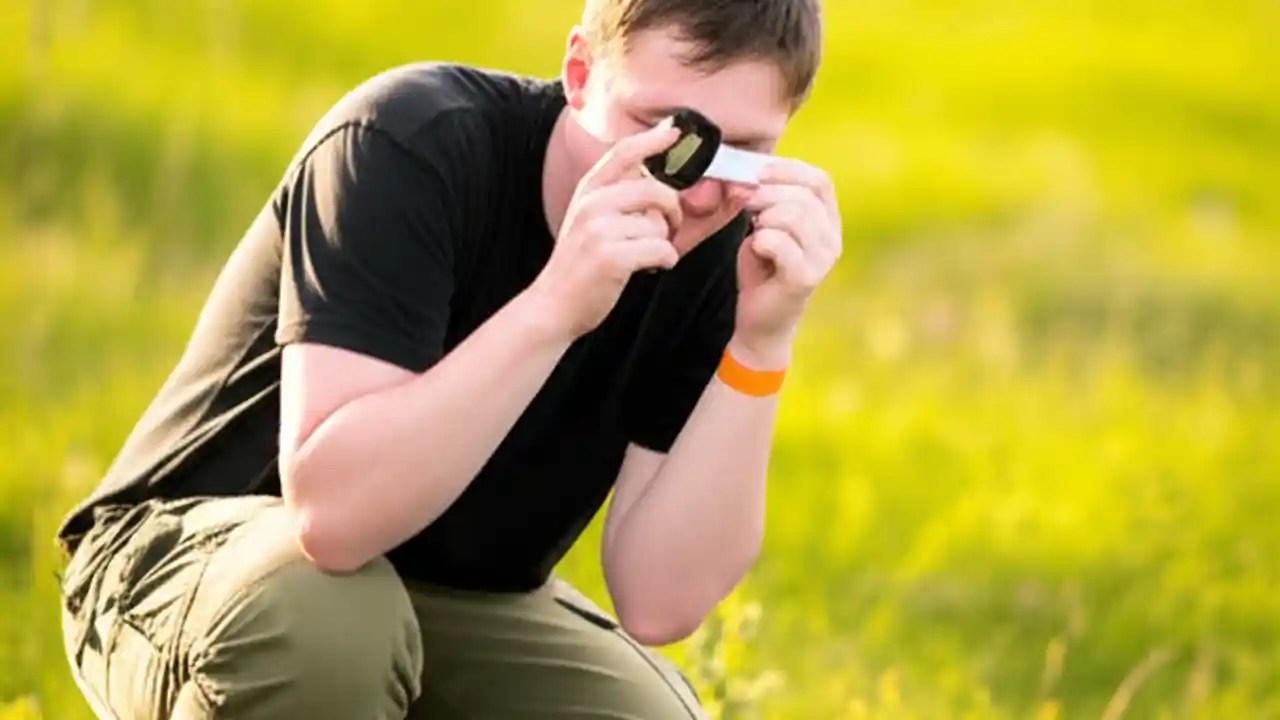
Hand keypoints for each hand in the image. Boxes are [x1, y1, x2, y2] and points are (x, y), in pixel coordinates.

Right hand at [527, 121, 683, 340]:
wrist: (553, 304)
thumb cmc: (578, 264)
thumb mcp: (587, 219)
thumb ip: (614, 197)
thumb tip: (651, 177)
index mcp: (589, 191)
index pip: (623, 153)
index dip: (652, 139)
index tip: (673, 130)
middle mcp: (593, 204)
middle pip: (655, 189)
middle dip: (672, 210)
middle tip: (669, 228)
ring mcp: (601, 230)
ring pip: (659, 224)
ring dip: (663, 242)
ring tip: (647, 255)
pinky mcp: (613, 257)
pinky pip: (661, 249)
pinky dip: (666, 260)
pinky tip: (654, 267)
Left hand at [733, 160, 841, 365]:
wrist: (759, 319)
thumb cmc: (762, 270)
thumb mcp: (764, 225)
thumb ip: (764, 200)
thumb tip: (746, 178)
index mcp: (828, 221)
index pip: (820, 181)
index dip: (788, 170)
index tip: (758, 173)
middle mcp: (832, 239)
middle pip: (804, 196)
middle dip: (767, 194)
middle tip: (746, 205)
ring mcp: (823, 260)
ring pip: (793, 215)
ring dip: (763, 218)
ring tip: (755, 231)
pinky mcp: (805, 278)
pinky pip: (780, 242)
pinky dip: (761, 240)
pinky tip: (756, 249)